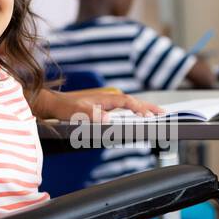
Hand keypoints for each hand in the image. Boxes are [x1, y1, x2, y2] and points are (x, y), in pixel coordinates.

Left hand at [36, 88, 164, 121]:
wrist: (53, 105)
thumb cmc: (64, 108)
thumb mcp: (76, 113)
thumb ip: (92, 115)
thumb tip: (106, 119)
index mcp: (105, 98)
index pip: (128, 103)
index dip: (139, 109)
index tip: (149, 116)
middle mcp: (108, 99)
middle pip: (133, 102)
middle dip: (149, 107)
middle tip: (164, 113)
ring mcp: (107, 102)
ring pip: (130, 104)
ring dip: (144, 108)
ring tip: (157, 114)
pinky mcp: (104, 107)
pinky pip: (124, 108)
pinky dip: (134, 111)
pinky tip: (138, 115)